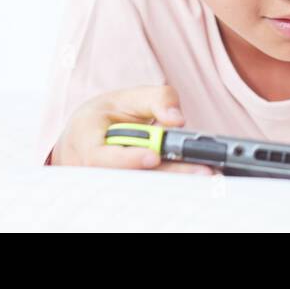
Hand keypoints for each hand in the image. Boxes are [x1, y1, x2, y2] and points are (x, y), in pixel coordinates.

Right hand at [50, 84, 215, 175]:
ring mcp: (100, 183)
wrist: (87, 134)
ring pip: (137, 187)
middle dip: (164, 174)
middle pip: (125, 178)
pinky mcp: (118, 191)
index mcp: (83, 137)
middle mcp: (86, 166)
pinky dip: (167, 184)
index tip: (154, 156)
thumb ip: (158, 99)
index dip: (127, 158)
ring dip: (171, 182)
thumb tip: (177, 120)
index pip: (99, 156)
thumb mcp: (131, 97)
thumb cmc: (107, 115)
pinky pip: (142, 191)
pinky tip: (194, 178)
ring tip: (206, 174)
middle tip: (202, 171)